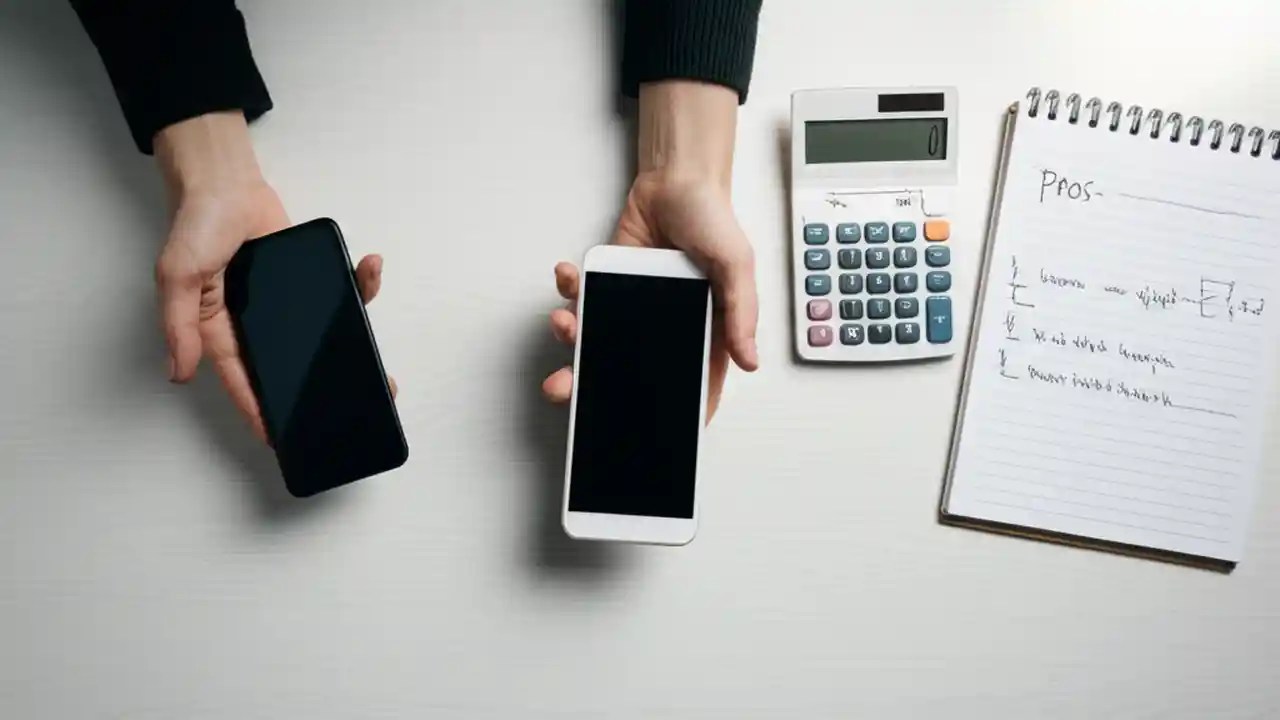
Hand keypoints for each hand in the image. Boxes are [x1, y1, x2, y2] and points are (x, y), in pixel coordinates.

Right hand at [154, 112, 393, 441]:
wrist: (225, 180)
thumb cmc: (196, 223)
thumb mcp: (177, 275)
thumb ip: (179, 323)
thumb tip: (178, 371)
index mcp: (220, 329)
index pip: (243, 380)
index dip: (259, 410)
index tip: (280, 437)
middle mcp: (255, 322)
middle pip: (289, 365)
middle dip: (315, 388)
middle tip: (349, 408)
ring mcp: (285, 303)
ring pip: (321, 334)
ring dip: (350, 345)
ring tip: (381, 370)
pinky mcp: (308, 279)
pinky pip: (338, 290)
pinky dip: (358, 283)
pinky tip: (370, 272)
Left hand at [541, 81, 758, 420]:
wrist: (677, 178)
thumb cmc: (713, 218)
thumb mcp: (736, 265)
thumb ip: (741, 314)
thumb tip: (749, 361)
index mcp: (701, 331)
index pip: (688, 384)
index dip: (669, 413)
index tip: (643, 433)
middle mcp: (662, 326)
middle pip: (626, 370)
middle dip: (592, 385)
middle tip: (567, 391)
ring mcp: (630, 308)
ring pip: (594, 339)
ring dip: (570, 338)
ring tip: (563, 325)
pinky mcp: (606, 283)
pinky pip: (580, 296)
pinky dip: (566, 290)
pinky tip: (565, 277)